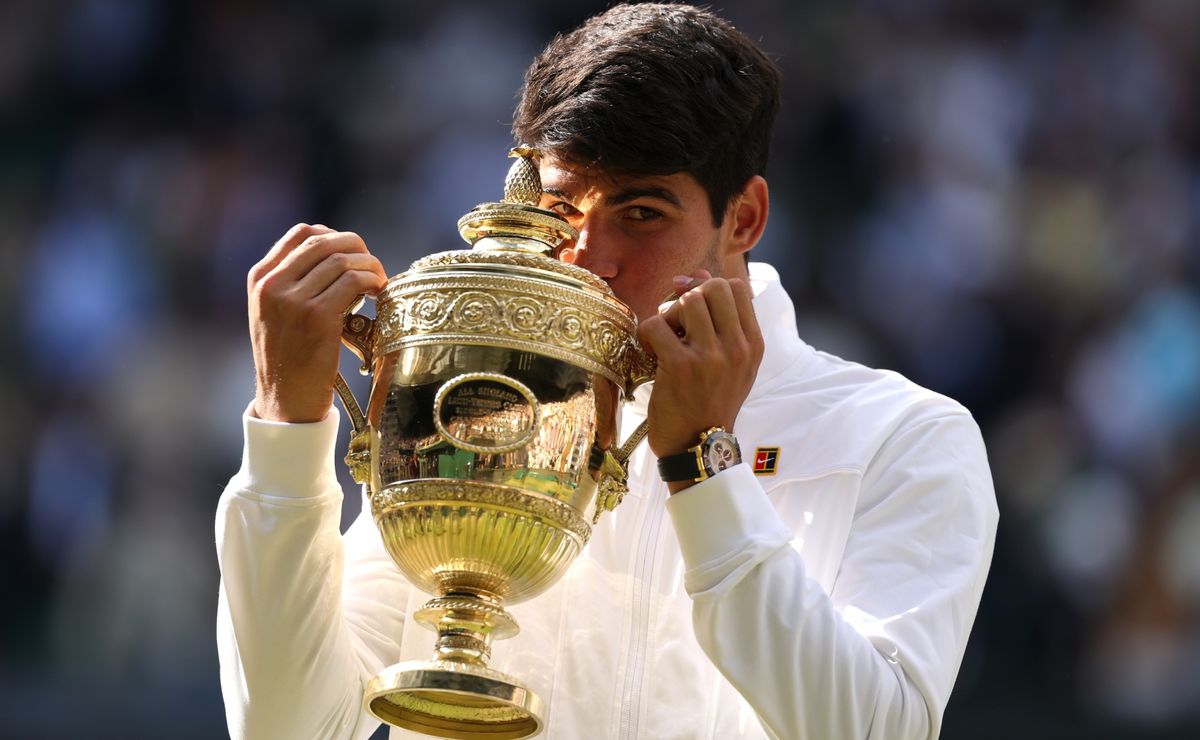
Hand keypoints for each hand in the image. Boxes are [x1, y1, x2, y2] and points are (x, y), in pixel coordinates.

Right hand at [247, 224, 386, 422]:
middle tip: (373, 268)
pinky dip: (373, 281)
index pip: (302, 233)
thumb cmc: (289, 359)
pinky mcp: (317, 317)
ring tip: (379, 284)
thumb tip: (337, 255)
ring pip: (343, 259)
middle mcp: (272, 284)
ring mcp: (293, 300)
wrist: (285, 401)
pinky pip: (353, 281)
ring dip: (370, 266)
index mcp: (261, 278)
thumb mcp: (275, 313)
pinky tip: (379, 295)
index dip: (335, 236)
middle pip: (325, 241)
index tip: (353, 254)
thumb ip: (293, 283)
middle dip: (358, 248)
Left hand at [636, 270, 762, 483]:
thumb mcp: (730, 365)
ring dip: (668, 314)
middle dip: (689, 296)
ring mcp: (710, 357)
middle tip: (677, 320)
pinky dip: (647, 333)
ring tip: (666, 338)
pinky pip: (657, 324)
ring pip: (687, 300)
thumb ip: (721, 322)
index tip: (692, 300)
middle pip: (713, 287)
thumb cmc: (710, 403)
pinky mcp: (680, 366)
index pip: (737, 288)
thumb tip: (698, 277)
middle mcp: (737, 348)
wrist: (698, 448)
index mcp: (753, 345)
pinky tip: (650, 352)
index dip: (709, 285)